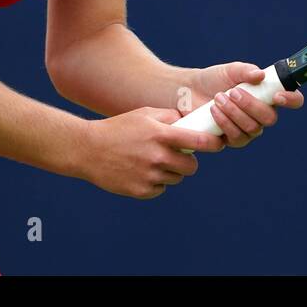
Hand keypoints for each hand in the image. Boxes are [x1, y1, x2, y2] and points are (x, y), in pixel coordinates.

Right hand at [78, 107, 224, 198]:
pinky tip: (140, 171)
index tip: (219, 144)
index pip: (198, 141)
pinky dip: (155, 182)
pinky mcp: (141, 191)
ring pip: (176, 178)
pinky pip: (161, 188)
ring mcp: (149, 176)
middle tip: (177, 155)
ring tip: (152, 161)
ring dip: (171, 171)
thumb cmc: (119, 128)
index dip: (213, 144)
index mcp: (160, 135)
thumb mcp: (144, 115)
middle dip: (188, 161)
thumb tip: (192, 121)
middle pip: (191, 166)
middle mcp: (157, 157)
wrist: (88, 150)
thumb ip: (169, 117)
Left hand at [186, 62, 304, 148]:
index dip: (292, 100)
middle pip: (270, 118)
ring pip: (252, 129)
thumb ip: (245, 71)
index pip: (293, 100)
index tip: (278, 95)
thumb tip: (260, 75)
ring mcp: (249, 129)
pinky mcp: (232, 139)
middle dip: (251, 106)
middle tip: (233, 92)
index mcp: (268, 96)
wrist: (190, 91)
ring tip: (218, 98)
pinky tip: (213, 110)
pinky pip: (236, 138)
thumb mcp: (230, 70)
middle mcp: (262, 115)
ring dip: (234, 113)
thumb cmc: (215, 79)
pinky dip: (224, 122)